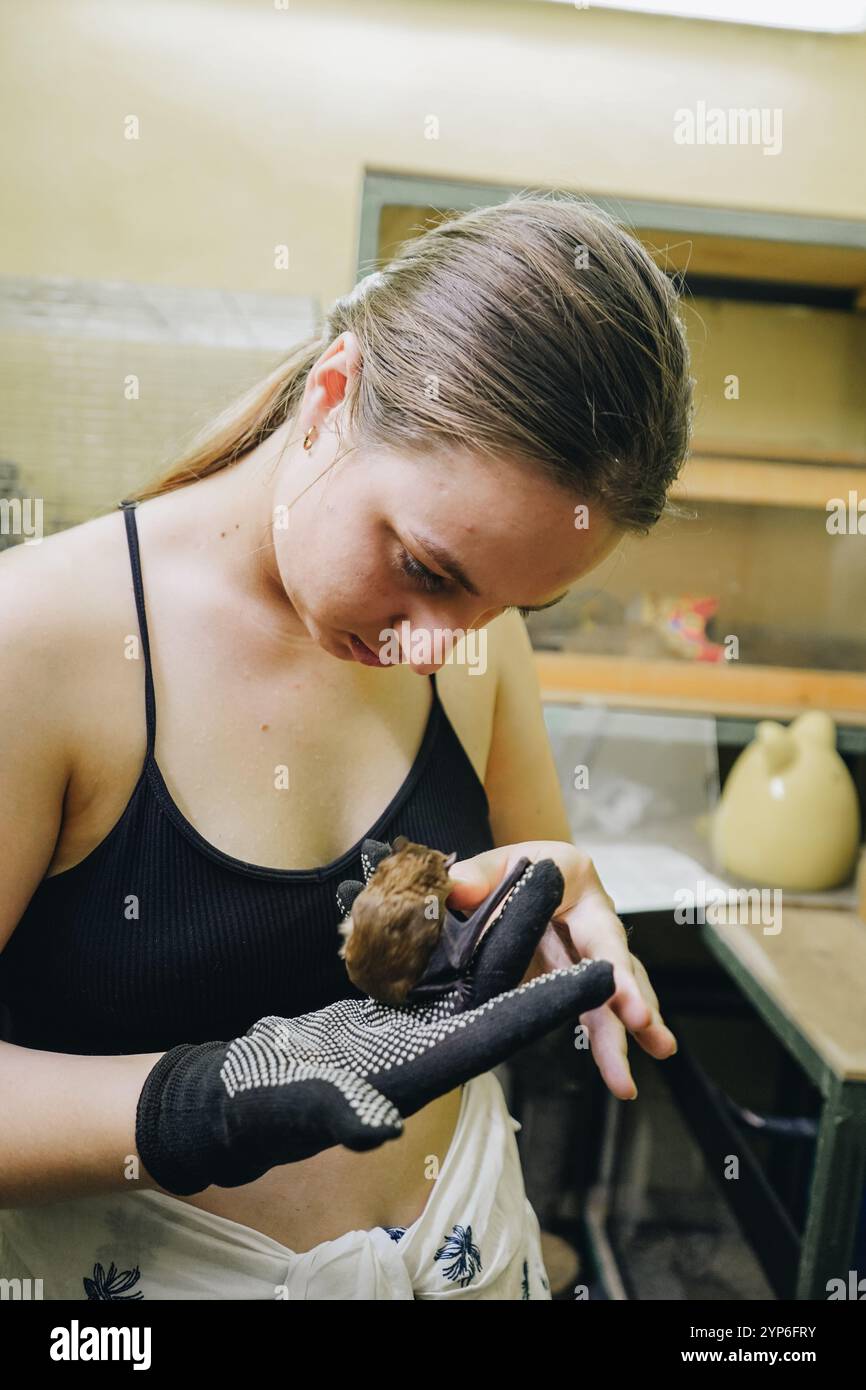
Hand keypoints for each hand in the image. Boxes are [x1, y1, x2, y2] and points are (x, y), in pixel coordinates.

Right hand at [136, 841, 615, 1194]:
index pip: (503, 1027)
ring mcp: (414, 1018)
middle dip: (532, 929)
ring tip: (528, 864)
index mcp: (429, 1067)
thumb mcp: (303, 1114)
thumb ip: (342, 1116)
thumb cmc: (268, 1111)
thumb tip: (379, 1127)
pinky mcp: (390, 1002)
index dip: (552, 1000)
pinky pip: (432, 954)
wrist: (238, 1096)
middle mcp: (435, 1039)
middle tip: (562, 875)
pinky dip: (453, 918)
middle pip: (497, 979)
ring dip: (500, 915)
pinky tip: (468, 879)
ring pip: (470, 960)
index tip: (602, 974)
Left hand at [447, 841, 677, 1100]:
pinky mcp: (570, 982)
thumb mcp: (494, 862)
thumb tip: (455, 887)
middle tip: (646, 1029)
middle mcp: (592, 919)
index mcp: (576, 882)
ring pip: (610, 995)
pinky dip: (603, 1041)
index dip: (608, 956)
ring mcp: (584, 955)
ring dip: (622, 1035)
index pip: (595, 923)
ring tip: (628, 1082)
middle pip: (614, 963)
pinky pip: (592, 1012)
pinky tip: (616, 1076)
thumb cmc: (509, 865)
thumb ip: (476, 875)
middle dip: (630, 998)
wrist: (506, 876)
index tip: (614, 985)